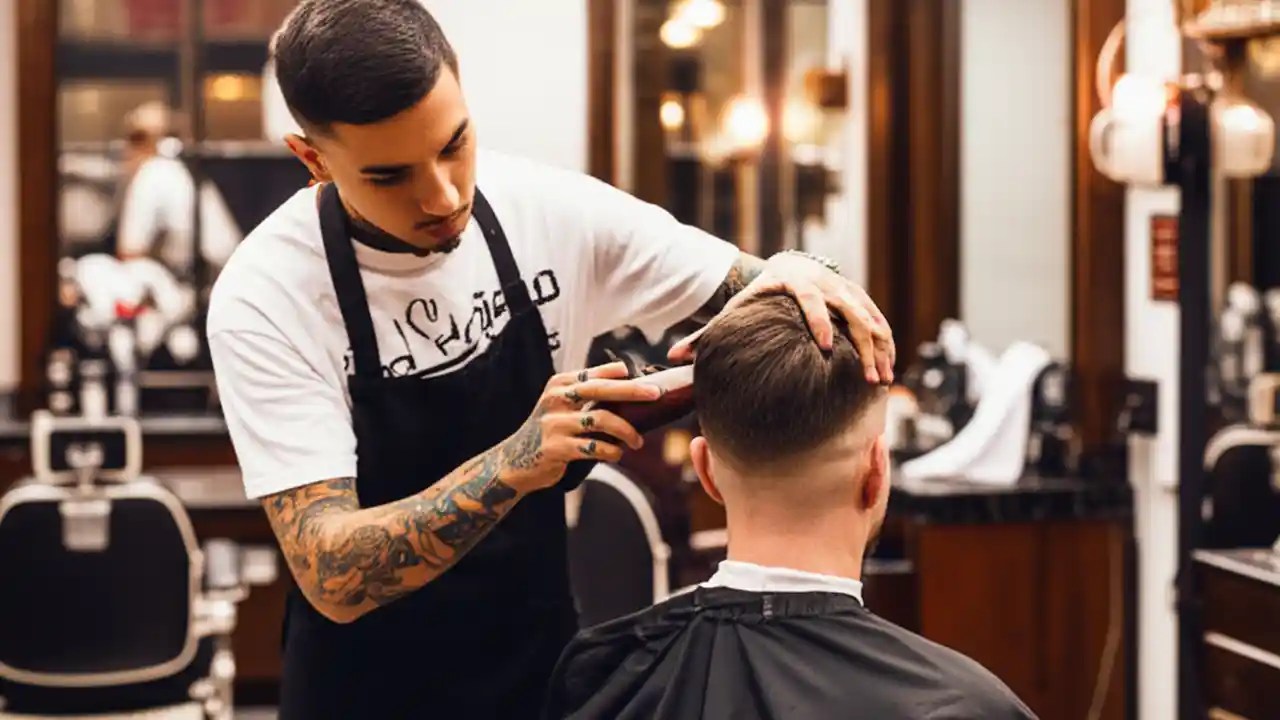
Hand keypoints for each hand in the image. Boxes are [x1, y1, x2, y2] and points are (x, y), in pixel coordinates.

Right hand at [497, 362, 656, 491]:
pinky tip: (618, 454)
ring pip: (602, 420)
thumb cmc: (549, 431)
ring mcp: (555, 424)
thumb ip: (586, 395)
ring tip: (638, 442)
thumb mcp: (560, 406)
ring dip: (626, 431)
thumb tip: (628, 385)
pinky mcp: (557, 448)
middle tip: (655, 394)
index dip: (618, 373)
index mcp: (559, 385)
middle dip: (632, 391)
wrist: (515, 461)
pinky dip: (612, 452)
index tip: (642, 376)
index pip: (593, 373)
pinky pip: (594, 448)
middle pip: (600, 390)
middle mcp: (555, 400)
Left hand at [669, 254, 894, 383]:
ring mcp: (845, 289)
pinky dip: (885, 341)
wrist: (790, 266)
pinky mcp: (858, 297)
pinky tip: (890, 368)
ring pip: (868, 317)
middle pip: (848, 311)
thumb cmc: (760, 295)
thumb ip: (705, 333)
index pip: (810, 301)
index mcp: (795, 284)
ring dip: (879, 348)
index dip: (819, 322)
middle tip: (867, 376)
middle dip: (860, 344)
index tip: (826, 347)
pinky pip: (877, 318)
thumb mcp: (737, 309)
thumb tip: (673, 356)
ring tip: (882, 380)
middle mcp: (825, 283)